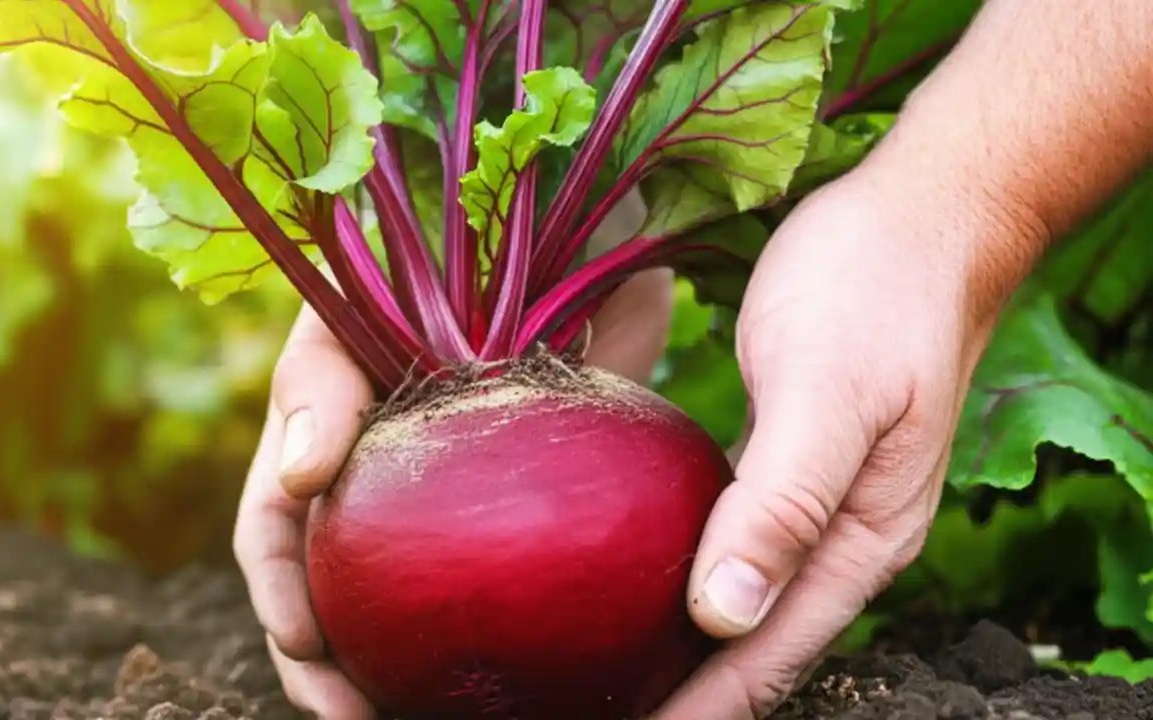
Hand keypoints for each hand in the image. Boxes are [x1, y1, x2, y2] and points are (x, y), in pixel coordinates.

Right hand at [232, 195, 674, 717]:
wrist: (564, 206)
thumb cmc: (437, 237)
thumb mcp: (359, 301)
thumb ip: (323, 381)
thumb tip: (295, 483)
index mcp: (322, 426)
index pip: (275, 534)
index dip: (282, 602)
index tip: (313, 657)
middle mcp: (377, 465)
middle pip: (336, 586)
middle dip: (331, 666)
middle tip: (362, 719)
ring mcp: (450, 480)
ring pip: (416, 591)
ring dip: (409, 664)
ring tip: (426, 714)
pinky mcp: (527, 482)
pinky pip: (509, 565)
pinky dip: (506, 624)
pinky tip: (533, 669)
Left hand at [652, 159, 1046, 717]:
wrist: (922, 215)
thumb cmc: (874, 290)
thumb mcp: (824, 391)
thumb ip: (781, 505)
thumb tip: (721, 617)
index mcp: (861, 537)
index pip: (769, 655)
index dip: (701, 708)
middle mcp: (845, 537)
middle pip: (758, 645)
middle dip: (687, 692)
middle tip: (602, 709)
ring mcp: (822, 502)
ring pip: (746, 599)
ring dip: (685, 644)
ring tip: (618, 674)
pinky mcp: (795, 464)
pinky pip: (739, 541)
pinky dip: (693, 575)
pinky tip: (649, 582)